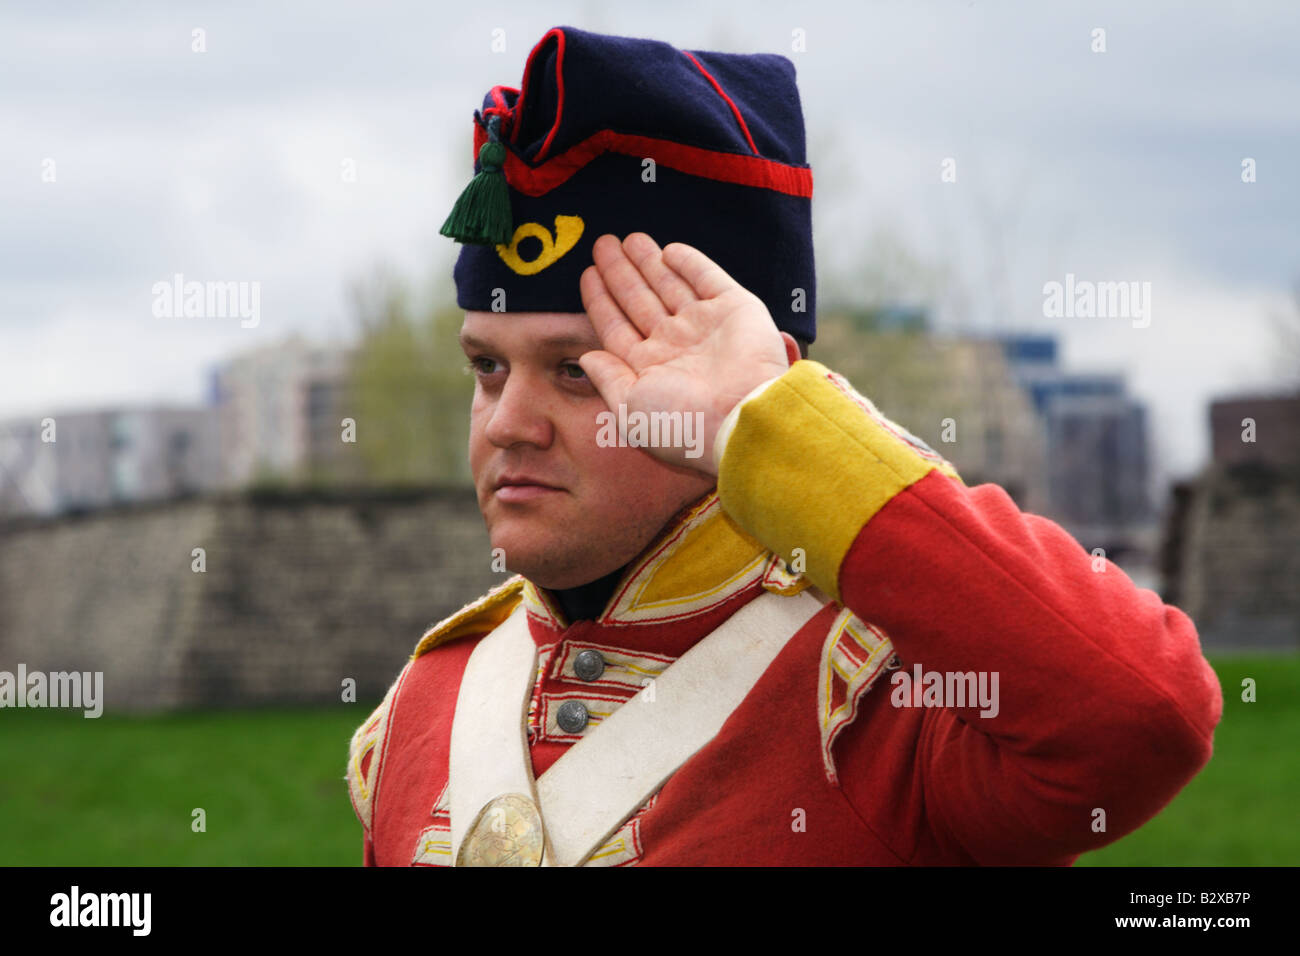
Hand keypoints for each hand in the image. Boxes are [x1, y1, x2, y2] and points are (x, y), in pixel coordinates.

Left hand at [578, 233, 796, 474]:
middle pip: (640, 301)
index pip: (617, 327)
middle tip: (602, 244)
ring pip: (669, 285)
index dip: (601, 301)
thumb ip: (608, 379)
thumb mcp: (630, 409)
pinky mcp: (735, 309)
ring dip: (649, 262)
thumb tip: (586, 358)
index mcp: (651, 370)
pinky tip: (668, 249)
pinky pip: (707, 278)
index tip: (586, 275)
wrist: (742, 420)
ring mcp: (705, 326)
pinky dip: (689, 262)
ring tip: (628, 239)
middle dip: (620, 273)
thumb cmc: (682, 424)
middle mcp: (677, 346)